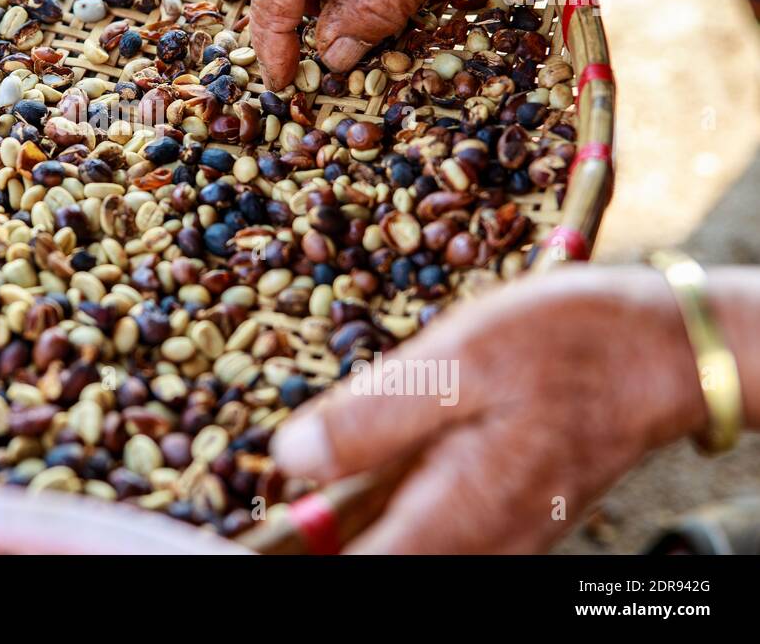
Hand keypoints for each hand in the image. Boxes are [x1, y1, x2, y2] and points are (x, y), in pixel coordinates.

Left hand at [271, 267, 707, 552]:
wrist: (660, 352)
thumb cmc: (567, 345)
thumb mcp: (457, 360)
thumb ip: (370, 417)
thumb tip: (290, 457)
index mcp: (456, 514)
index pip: (354, 568)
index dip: (292, 549)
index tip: (253, 522)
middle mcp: (475, 543)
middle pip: (367, 559)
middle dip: (311, 526)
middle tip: (274, 475)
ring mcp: (491, 536)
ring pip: (393, 543)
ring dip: (345, 511)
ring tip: (313, 455)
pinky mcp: (499, 515)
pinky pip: (425, 524)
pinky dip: (384, 495)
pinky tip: (371, 446)